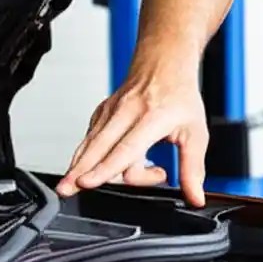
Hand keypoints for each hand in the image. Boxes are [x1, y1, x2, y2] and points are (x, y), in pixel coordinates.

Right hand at [56, 69, 208, 206]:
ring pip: (89, 143)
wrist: (165, 64)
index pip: (125, 148)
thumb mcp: (196, 133)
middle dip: (80, 171)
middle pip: (98, 147)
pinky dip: (88, 154)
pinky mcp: (100, 113)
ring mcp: (110, 111)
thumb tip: (195, 197)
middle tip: (66, 190)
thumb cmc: (180, 97)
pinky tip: (90, 167)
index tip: (88, 182)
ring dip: (79, 165)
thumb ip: (193, 168)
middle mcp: (126, 113)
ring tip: (69, 186)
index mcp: (152, 118)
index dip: (105, 168)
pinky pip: (90, 138)